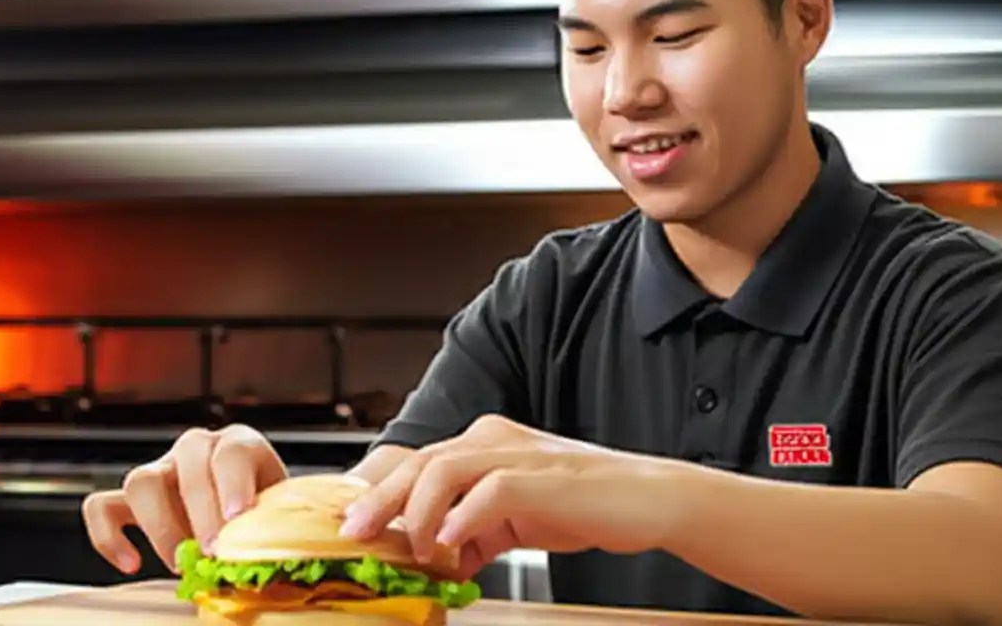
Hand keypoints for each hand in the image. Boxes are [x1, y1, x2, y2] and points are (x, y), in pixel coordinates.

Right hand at [82, 424, 287, 573]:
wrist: (244, 517)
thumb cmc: (263, 513)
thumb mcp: (278, 509)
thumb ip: (272, 520)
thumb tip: (266, 546)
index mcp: (239, 443)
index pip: (233, 450)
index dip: (235, 482)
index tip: (238, 518)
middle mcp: (195, 449)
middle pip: (189, 462)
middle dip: (201, 512)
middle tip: (213, 553)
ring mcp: (160, 470)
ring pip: (141, 480)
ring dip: (160, 525)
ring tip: (179, 563)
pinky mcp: (129, 500)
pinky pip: (101, 507)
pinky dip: (108, 536)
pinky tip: (131, 564)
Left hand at [339, 415, 668, 578]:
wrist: (648, 498)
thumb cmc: (584, 506)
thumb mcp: (515, 521)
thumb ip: (474, 533)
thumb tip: (437, 562)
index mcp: (484, 443)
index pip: (419, 463)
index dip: (381, 491)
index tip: (352, 523)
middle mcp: (494, 439)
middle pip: (421, 462)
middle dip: (381, 498)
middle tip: (354, 532)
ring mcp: (518, 454)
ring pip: (446, 469)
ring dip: (419, 511)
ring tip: (413, 548)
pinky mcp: (542, 477)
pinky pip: (491, 491)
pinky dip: (465, 517)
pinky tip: (452, 544)